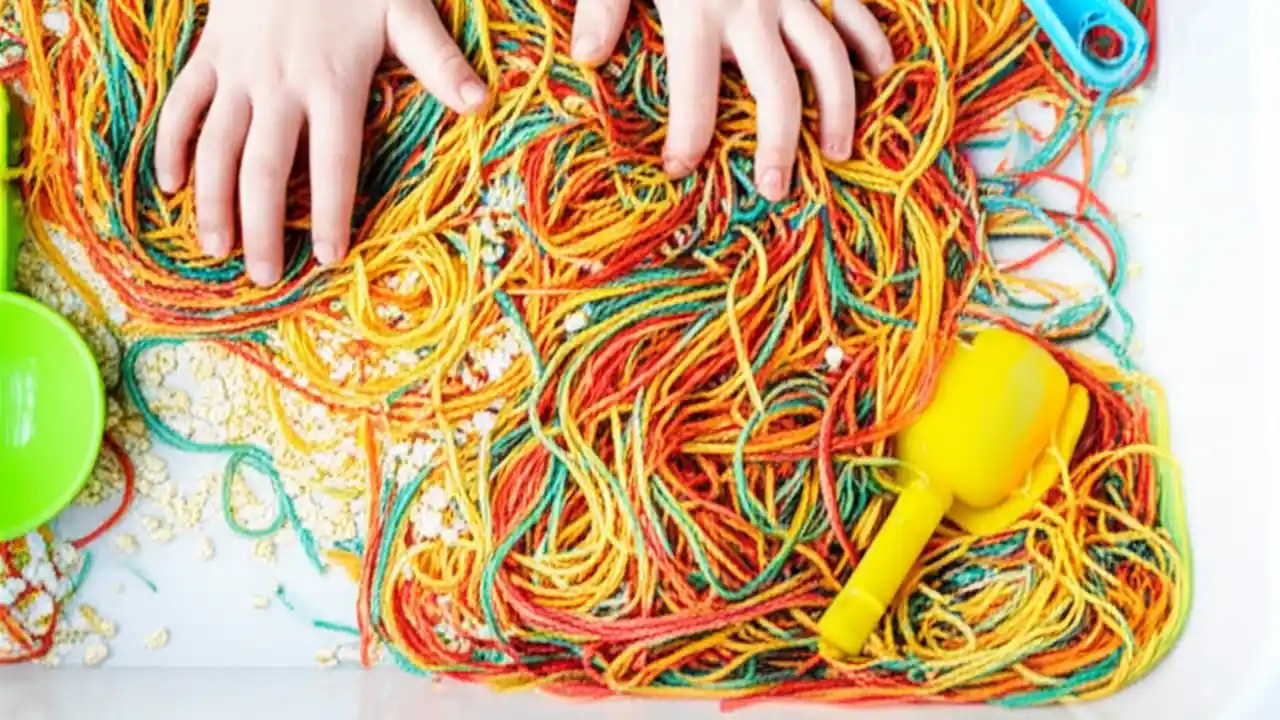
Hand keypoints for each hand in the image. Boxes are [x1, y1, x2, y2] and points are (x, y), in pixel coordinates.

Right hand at [155, 0, 487, 285]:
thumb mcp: (404, 9)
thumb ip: (438, 61)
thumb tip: (481, 104)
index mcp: (332, 82)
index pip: (333, 162)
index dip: (333, 212)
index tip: (331, 257)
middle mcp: (280, 84)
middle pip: (264, 168)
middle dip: (263, 226)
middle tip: (265, 277)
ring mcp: (239, 71)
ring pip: (216, 145)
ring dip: (212, 200)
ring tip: (215, 249)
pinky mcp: (210, 54)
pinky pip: (183, 105)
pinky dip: (170, 144)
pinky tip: (169, 187)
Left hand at [571, 0, 893, 200]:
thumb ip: (606, 5)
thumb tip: (587, 59)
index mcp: (697, 10)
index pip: (693, 91)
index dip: (689, 136)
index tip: (680, 169)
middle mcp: (751, 8)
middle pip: (776, 91)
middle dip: (780, 145)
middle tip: (777, 189)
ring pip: (830, 58)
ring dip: (840, 108)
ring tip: (841, 151)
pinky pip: (853, 8)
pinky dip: (872, 38)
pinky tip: (883, 71)